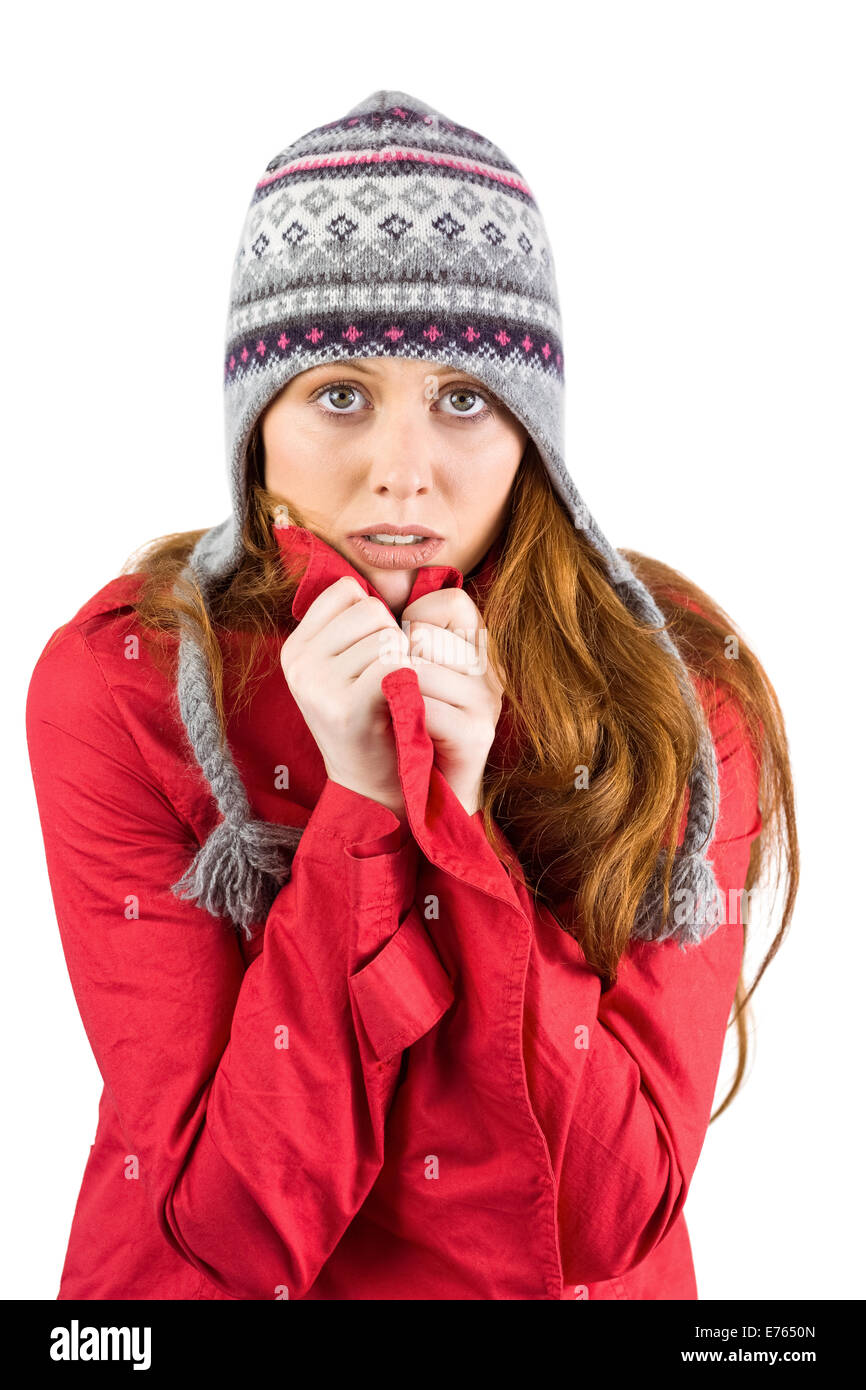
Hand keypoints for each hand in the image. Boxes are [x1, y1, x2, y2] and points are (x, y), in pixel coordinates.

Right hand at [280, 576, 413, 820]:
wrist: (374, 788)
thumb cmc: (373, 718)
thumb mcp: (348, 666)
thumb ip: (353, 624)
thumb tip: (380, 579)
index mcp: (296, 648)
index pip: (348, 592)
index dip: (375, 619)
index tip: (374, 657)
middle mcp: (298, 663)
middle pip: (370, 610)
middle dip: (392, 640)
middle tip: (388, 682)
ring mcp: (316, 685)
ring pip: (386, 636)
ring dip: (404, 662)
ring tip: (392, 696)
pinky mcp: (344, 707)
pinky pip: (393, 665)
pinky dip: (409, 681)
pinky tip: (400, 704)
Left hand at [400, 588, 503, 815]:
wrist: (409, 797)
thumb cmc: (392, 727)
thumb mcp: (395, 669)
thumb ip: (393, 631)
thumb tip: (360, 594)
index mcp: (475, 647)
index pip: (451, 601)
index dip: (412, 623)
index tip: (398, 655)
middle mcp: (489, 669)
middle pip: (429, 635)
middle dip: (394, 659)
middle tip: (390, 691)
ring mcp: (487, 703)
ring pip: (423, 669)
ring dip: (394, 690)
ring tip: (392, 711)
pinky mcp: (478, 736)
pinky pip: (427, 707)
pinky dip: (404, 716)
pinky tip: (400, 729)